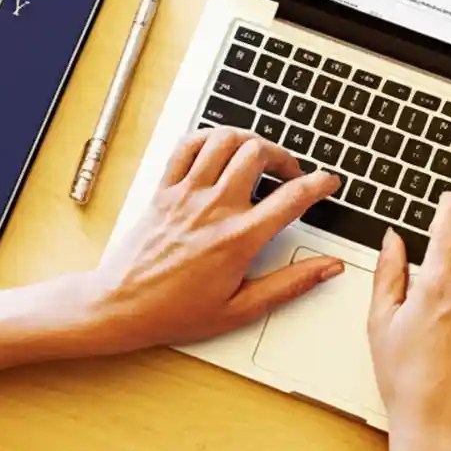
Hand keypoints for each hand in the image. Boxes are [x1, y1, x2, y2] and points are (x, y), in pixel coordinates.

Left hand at [69, 127, 343, 355]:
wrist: (121, 306)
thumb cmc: (177, 312)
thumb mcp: (242, 308)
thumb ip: (290, 284)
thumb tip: (328, 268)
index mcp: (238, 240)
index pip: (291, 198)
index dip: (318, 184)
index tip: (328, 181)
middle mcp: (213, 209)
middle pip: (258, 153)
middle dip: (283, 156)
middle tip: (289, 173)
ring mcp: (186, 194)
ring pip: (224, 140)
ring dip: (249, 141)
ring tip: (257, 158)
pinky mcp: (164, 189)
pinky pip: (187, 145)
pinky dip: (208, 138)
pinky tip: (219, 151)